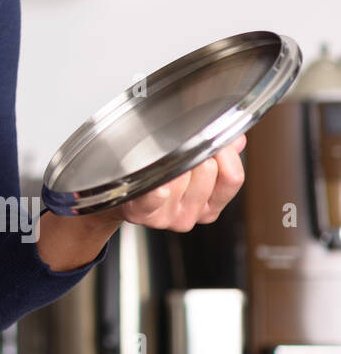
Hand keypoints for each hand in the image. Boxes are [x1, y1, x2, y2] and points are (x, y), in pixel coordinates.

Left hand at [106, 133, 247, 231]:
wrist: (116, 195)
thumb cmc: (153, 177)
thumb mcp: (189, 169)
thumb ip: (216, 155)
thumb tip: (236, 140)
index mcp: (210, 205)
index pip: (232, 178)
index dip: (226, 154)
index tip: (214, 137)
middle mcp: (191, 215)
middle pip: (208, 171)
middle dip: (194, 151)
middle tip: (179, 144)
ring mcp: (168, 216)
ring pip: (181, 175)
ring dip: (170, 159)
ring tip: (159, 156)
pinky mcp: (143, 213)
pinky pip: (157, 195)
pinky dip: (159, 185)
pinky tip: (157, 179)